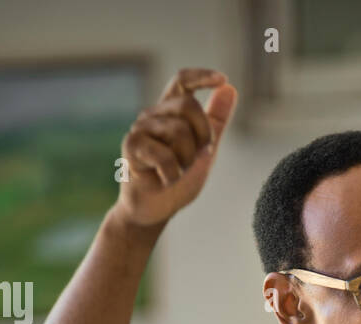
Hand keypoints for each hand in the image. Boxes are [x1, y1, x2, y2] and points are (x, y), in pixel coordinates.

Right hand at [114, 68, 236, 228]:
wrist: (156, 209)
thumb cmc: (178, 179)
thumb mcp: (205, 149)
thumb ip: (216, 120)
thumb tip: (230, 88)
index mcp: (170, 112)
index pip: (183, 81)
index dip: (201, 76)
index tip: (222, 79)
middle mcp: (153, 115)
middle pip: (187, 105)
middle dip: (203, 134)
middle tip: (196, 157)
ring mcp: (140, 128)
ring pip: (178, 131)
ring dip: (186, 160)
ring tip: (176, 171)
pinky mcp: (131, 146)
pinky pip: (163, 154)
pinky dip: (172, 174)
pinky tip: (165, 180)